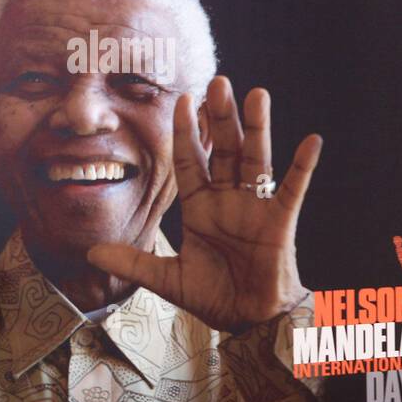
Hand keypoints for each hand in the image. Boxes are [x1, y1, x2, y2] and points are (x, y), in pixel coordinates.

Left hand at [87, 77, 320, 333]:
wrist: (249, 319)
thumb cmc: (214, 296)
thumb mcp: (167, 279)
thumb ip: (134, 263)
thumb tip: (90, 252)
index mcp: (201, 207)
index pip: (191, 161)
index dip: (186, 132)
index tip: (182, 99)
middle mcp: (229, 199)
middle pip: (224, 149)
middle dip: (220, 117)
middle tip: (217, 81)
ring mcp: (256, 206)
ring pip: (256, 158)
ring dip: (257, 127)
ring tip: (256, 94)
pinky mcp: (280, 220)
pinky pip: (292, 188)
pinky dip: (303, 165)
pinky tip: (311, 141)